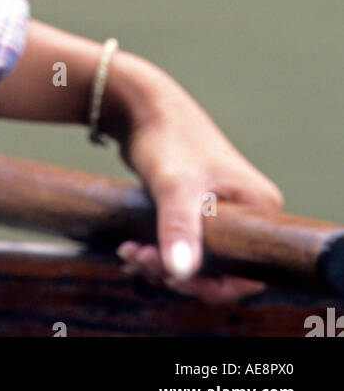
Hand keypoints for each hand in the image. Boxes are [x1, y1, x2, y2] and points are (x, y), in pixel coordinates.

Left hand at [109, 67, 284, 303]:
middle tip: (140, 259)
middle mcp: (248, 210)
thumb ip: (179, 229)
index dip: (209, 285)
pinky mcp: (197, 207)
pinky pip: (183, 244)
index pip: (247, 271)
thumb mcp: (174, 185)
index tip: (170, 278)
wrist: (139, 105)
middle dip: (177, 273)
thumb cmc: (165, 137)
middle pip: (219, 268)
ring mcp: (222, 209)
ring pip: (197, 259)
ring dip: (161, 264)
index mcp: (259, 206)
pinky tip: (132, 248)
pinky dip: (158, 252)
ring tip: (131, 252)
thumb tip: (182, 273)